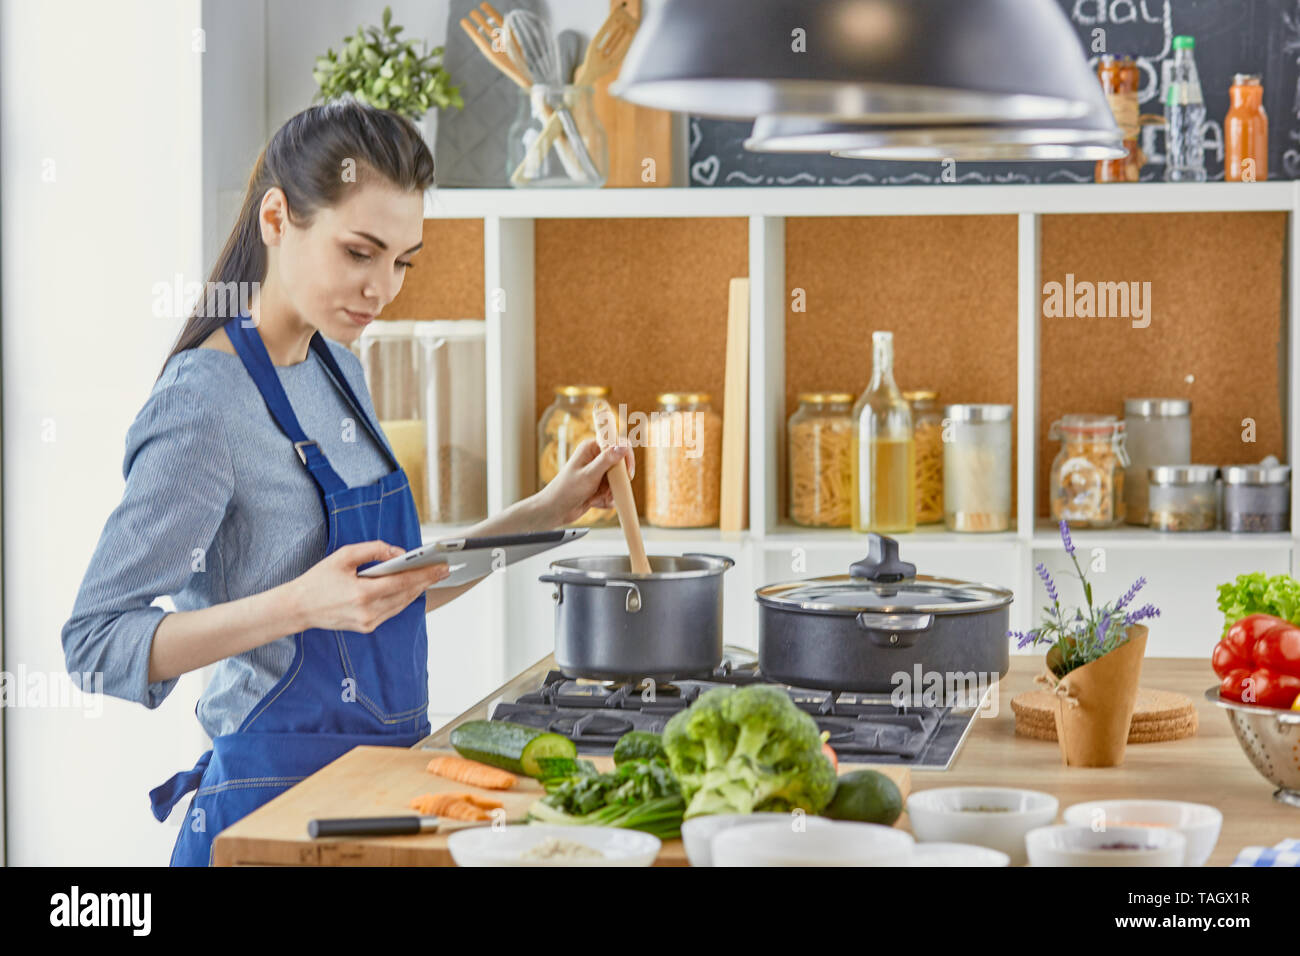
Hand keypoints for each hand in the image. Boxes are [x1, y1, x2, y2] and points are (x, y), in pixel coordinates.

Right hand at [289, 540, 448, 632]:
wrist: (299, 608)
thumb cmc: (319, 580)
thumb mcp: (344, 556)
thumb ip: (373, 550)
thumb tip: (399, 552)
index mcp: (362, 594)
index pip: (402, 582)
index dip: (424, 574)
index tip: (441, 566)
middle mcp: (368, 612)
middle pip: (407, 594)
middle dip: (426, 581)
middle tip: (443, 570)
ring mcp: (368, 623)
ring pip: (402, 604)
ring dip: (417, 590)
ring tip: (431, 577)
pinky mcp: (367, 627)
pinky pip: (392, 611)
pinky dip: (404, 599)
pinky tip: (412, 588)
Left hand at [535, 436, 634, 526]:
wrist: (555, 510)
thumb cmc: (567, 490)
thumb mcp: (589, 475)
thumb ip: (607, 460)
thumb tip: (623, 444)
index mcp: (592, 447)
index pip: (618, 443)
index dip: (626, 457)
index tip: (628, 473)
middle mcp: (596, 457)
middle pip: (621, 464)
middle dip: (618, 481)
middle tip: (609, 491)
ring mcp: (598, 472)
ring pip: (618, 480)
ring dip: (611, 492)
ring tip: (596, 498)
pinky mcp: (599, 485)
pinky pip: (613, 491)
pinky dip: (607, 499)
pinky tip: (594, 502)